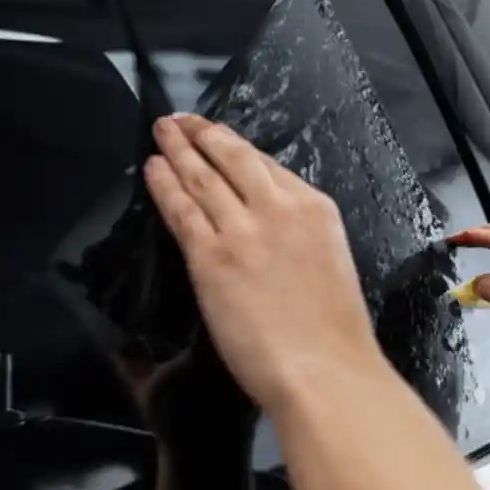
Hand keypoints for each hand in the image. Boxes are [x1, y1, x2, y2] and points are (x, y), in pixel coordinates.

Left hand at [143, 114, 383, 411]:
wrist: (322, 369)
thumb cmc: (336, 334)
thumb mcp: (331, 263)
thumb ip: (301, 239)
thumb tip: (273, 235)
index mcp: (316, 210)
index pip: (270, 167)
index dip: (238, 148)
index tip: (220, 139)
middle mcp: (280, 208)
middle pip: (234, 158)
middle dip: (204, 134)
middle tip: (181, 120)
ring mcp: (243, 230)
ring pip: (203, 177)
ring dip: (179, 150)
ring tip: (162, 131)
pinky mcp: (211, 256)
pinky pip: (182, 210)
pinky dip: (164, 185)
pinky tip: (153, 169)